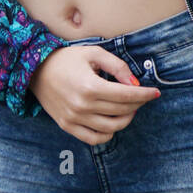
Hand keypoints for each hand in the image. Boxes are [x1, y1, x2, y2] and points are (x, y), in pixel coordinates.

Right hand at [30, 42, 160, 143]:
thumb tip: (135, 83)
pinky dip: (108, 134)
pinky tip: (113, 122)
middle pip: (121, 110)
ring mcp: (74, 118)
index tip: (155, 93)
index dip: (144, 94)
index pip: (126, 95)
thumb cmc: (67, 59)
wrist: (36, 71)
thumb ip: (117, 66)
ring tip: (129, 108)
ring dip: (126, 119)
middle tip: (143, 97)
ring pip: (111, 128)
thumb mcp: (94, 53)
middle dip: (137, 104)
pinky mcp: (67, 126)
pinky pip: (94, 139)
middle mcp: (82, 106)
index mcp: (90, 86)